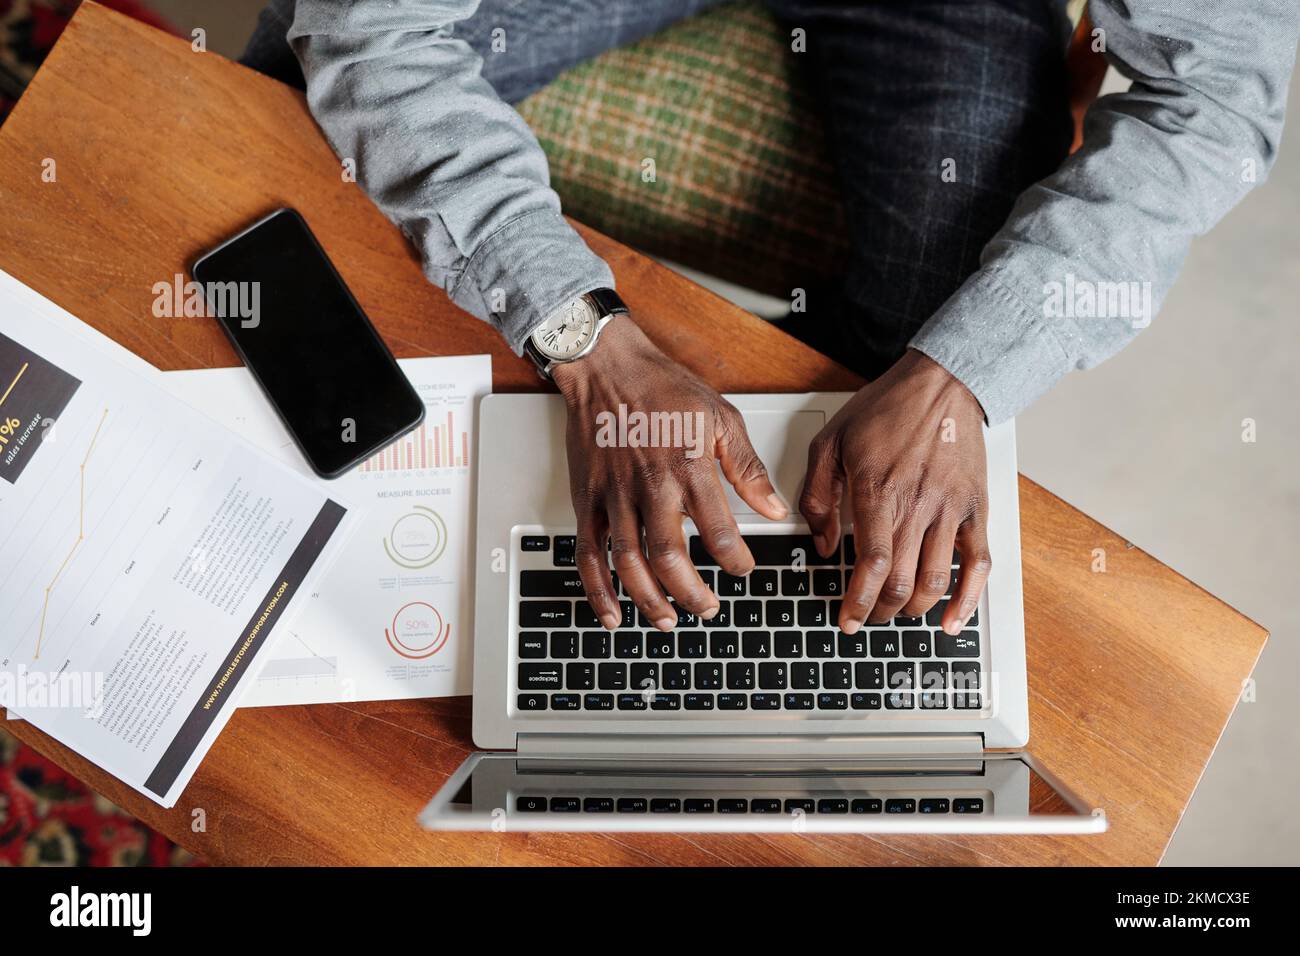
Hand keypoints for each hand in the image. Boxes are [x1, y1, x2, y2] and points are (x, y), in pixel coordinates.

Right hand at [553, 319, 786, 630]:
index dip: (735, 560)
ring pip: (629, 562)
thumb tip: (773, 507)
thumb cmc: (662, 386)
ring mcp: (614, 496)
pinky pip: (588, 552)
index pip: (717, 531)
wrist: (605, 365)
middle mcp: (649, 486)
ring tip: (668, 619)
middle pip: (670, 557)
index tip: (744, 569)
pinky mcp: (587, 500)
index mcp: (688, 467)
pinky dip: (598, 589)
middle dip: (692, 593)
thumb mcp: (720, 417)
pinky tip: (612, 613)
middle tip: (708, 608)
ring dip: (649, 599)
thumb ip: (747, 468)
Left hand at [800, 349, 990, 636]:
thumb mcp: (830, 441)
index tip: (846, 618)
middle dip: (879, 609)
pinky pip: (978, 564)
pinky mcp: (975, 509)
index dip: (858, 599)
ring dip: (913, 609)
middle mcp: (918, 503)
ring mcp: (951, 508)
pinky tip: (951, 622)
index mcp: (878, 488)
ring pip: (936, 580)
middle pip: (902, 580)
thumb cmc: (886, 409)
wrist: (943, 382)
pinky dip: (966, 600)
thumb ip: (817, 495)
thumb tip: (821, 544)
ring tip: (895, 611)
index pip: (873, 562)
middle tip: (865, 615)